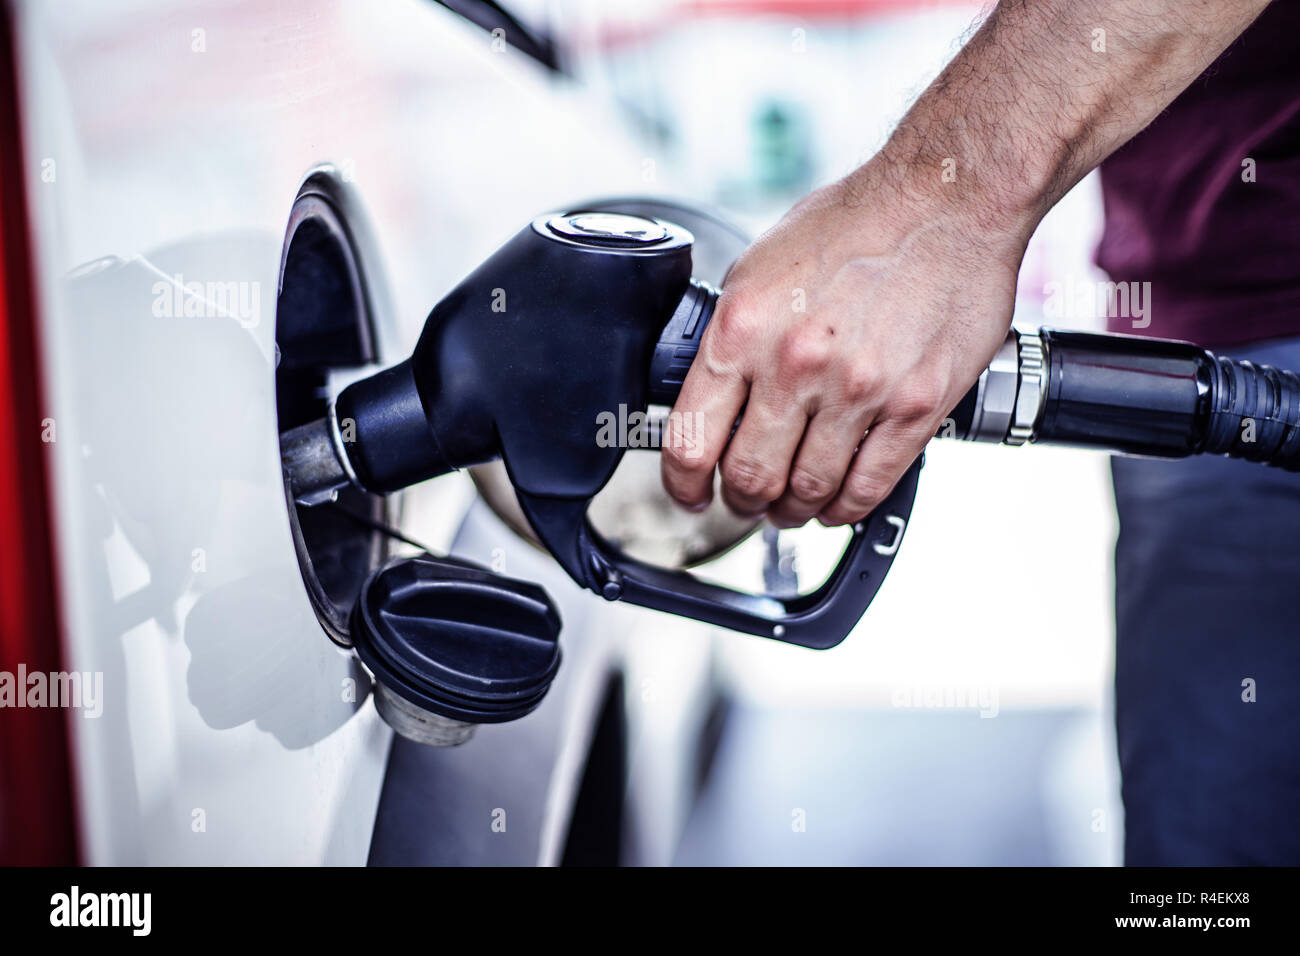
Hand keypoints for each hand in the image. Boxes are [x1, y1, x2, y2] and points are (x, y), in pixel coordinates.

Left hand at [662, 164, 1026, 526]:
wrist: (947, 199)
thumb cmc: (857, 223)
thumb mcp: (759, 266)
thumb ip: (733, 335)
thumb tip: (711, 392)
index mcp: (742, 328)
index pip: (691, 441)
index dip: (682, 485)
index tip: (689, 493)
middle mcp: (794, 364)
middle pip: (749, 477)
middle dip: (742, 501)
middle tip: (747, 499)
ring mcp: (858, 390)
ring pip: (808, 491)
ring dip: (793, 510)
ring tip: (793, 504)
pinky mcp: (915, 406)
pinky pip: (869, 486)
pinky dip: (845, 507)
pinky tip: (836, 502)